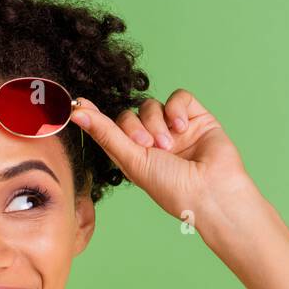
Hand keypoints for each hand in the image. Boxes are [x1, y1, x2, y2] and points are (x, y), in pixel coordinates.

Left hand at [70, 89, 261, 239]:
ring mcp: (174, 129)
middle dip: (135, 127)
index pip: (110, 130)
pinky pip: (179, 97)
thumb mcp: (132, 161)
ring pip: (152, 105)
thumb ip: (106, 134)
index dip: (95, 117)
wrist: (212, 191)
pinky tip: (183, 128)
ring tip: (170, 146)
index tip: (77, 104)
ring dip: (157, 122)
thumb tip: (76, 112)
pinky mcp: (196, 117)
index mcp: (135, 156)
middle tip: (147, 145)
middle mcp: (154, 141)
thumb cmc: (171, 187)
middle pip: (130, 114)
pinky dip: (177, 110)